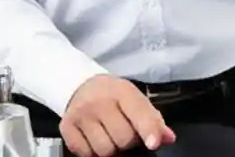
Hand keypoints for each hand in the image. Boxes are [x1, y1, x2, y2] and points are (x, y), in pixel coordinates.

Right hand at [60, 75, 176, 156]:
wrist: (81, 85)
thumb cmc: (113, 96)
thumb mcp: (135, 100)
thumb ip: (153, 119)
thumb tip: (168, 138)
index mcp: (122, 90)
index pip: (138, 112)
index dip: (148, 129)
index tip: (153, 143)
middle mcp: (99, 101)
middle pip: (123, 139)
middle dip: (128, 141)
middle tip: (123, 130)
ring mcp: (80, 114)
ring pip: (105, 150)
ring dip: (110, 148)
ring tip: (108, 134)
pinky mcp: (66, 127)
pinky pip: (86, 154)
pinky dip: (92, 152)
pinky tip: (94, 138)